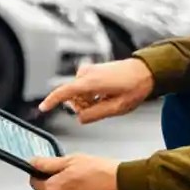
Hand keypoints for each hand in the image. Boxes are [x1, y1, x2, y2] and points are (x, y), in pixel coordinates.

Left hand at [28, 154, 123, 189]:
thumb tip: (34, 163)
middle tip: (71, 168)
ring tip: (83, 176)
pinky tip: (89, 185)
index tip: (47, 165)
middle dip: (55, 179)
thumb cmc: (101, 174)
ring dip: (67, 187)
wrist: (124, 187)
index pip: (34, 182)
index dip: (40, 171)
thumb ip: (47, 163)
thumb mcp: (70, 160)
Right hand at [38, 59, 154, 123]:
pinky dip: (91, 95)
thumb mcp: (116, 108)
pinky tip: (106, 95)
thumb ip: (95, 115)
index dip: (51, 101)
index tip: (43, 108)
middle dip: (82, 107)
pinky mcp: (92, 70)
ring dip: (88, 101)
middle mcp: (87, 74)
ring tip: (107, 101)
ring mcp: (89, 70)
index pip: (64, 92)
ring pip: (78, 93)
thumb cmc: (134, 86)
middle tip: (102, 108)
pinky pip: (84, 87)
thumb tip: (79, 118)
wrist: (146, 71)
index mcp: (91, 82)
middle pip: (73, 97)